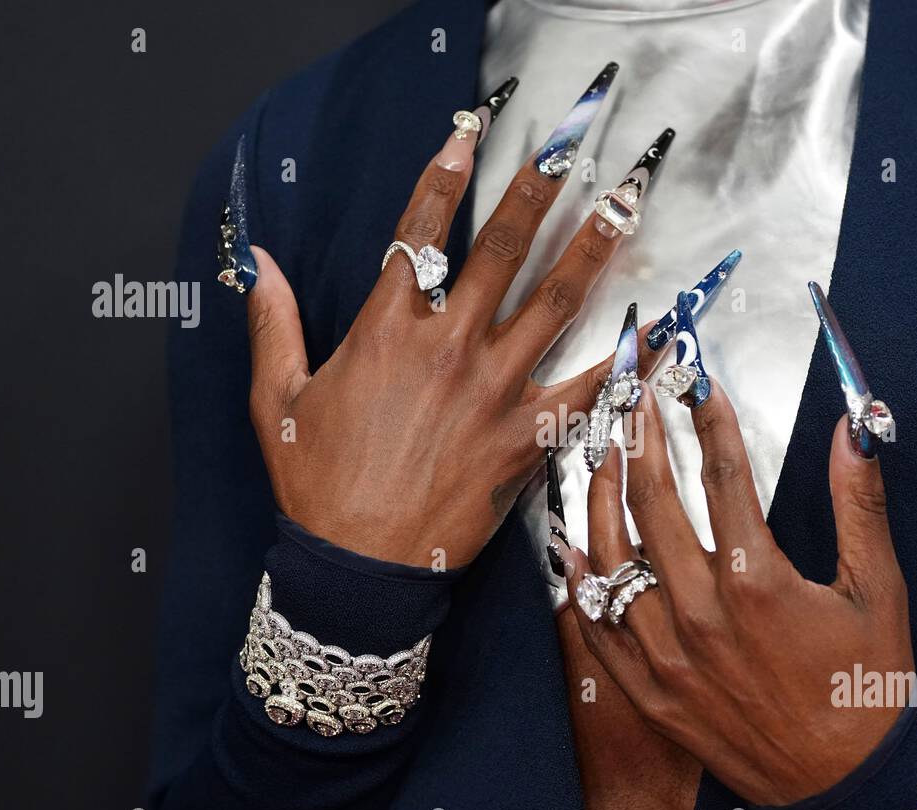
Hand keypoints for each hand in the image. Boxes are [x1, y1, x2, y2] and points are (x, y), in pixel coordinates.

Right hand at [242, 69, 662, 566]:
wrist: (359, 569)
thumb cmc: (318, 487)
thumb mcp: (277, 400)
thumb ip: (274, 324)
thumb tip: (259, 262)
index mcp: (386, 331)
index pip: (419, 232)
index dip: (444, 176)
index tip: (470, 133)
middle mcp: (448, 348)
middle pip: (500, 249)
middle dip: (537, 189)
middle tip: (571, 144)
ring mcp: (494, 391)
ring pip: (555, 302)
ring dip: (593, 246)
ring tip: (626, 204)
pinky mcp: (528, 436)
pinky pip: (588, 387)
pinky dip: (625, 358)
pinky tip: (657, 327)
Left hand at [562, 382, 912, 807]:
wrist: (842, 785)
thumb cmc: (864, 686)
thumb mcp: (878, 589)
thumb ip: (860, 504)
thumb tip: (855, 431)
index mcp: (758, 581)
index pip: (723, 475)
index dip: (708, 417)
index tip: (697, 378)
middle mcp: (701, 613)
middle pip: (652, 502)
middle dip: (641, 436)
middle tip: (634, 396)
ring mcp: (666, 653)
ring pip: (611, 555)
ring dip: (599, 492)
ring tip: (600, 448)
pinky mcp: (648, 689)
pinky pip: (595, 624)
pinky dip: (581, 577)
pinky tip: (575, 539)